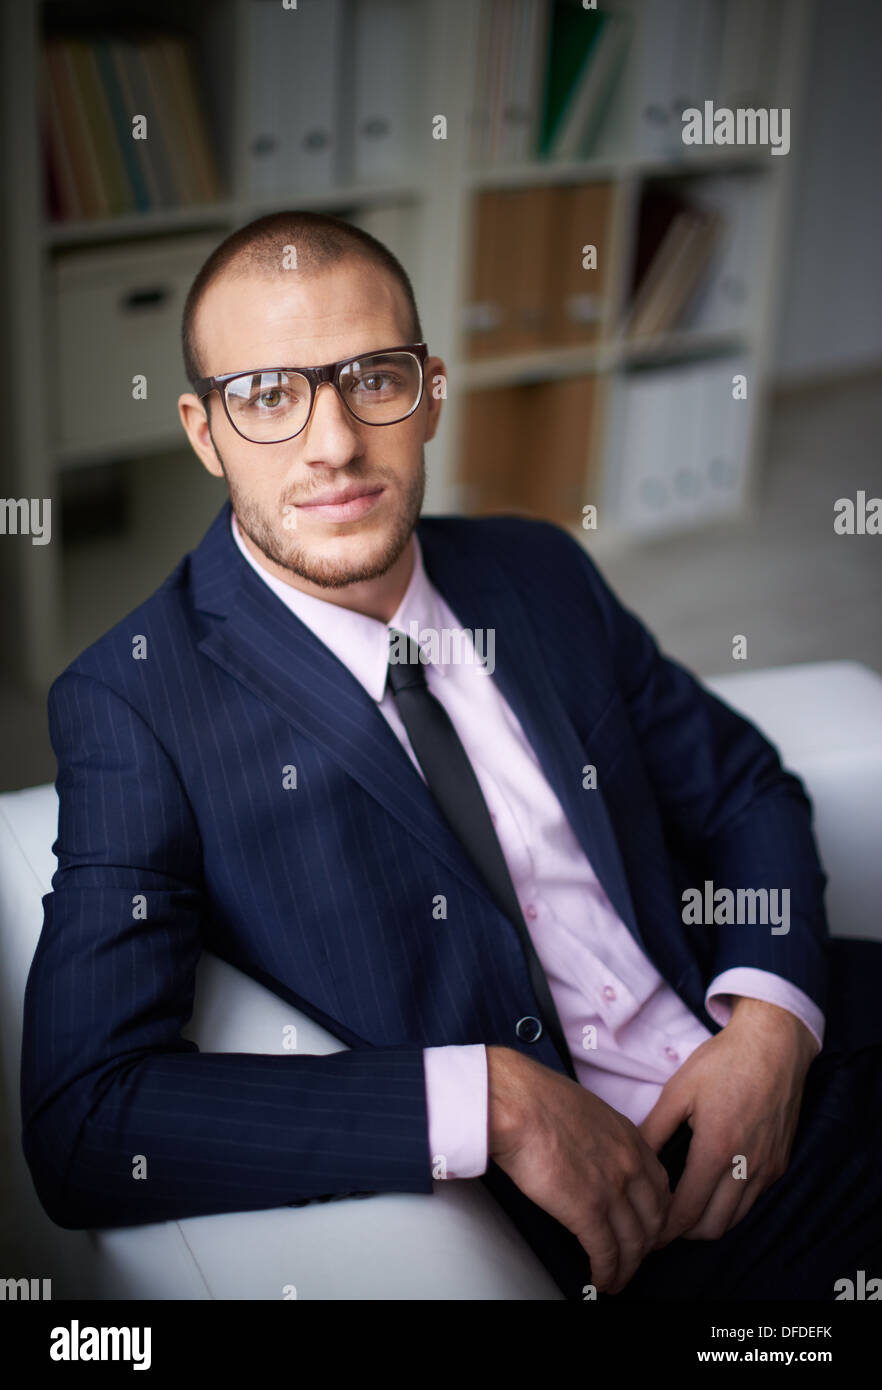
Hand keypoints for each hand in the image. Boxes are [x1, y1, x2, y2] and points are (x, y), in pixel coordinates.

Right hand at [487, 1046, 671, 1294]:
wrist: (516, 1103)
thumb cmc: (536, 1098)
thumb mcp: (585, 1109)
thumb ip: (599, 1135)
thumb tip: (588, 1153)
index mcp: (629, 1137)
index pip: (660, 1185)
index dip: (656, 1213)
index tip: (648, 1226)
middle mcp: (630, 1164)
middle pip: (653, 1218)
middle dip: (647, 1245)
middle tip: (635, 1257)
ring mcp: (613, 1189)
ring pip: (633, 1243)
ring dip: (627, 1268)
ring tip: (617, 1279)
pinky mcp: (588, 1211)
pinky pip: (606, 1253)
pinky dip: (607, 1273)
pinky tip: (601, 1281)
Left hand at [638, 998, 817, 1247]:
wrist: (773, 1044)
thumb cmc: (723, 1062)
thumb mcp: (679, 1090)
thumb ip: (654, 1130)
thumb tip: (632, 1160)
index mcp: (717, 1148)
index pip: (687, 1211)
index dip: (664, 1230)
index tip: (647, 1235)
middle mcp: (747, 1166)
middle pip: (712, 1227)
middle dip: (684, 1233)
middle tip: (661, 1223)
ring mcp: (768, 1167)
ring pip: (736, 1219)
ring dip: (708, 1222)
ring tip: (684, 1210)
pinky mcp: (780, 1163)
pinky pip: (753, 1201)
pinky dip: (730, 1206)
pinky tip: (712, 1190)